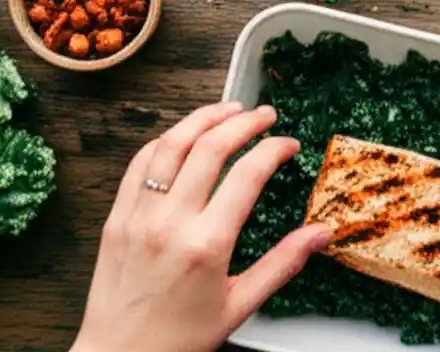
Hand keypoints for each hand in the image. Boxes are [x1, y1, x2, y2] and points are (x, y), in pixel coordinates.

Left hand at [72, 101, 330, 351]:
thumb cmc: (179, 339)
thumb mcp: (241, 305)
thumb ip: (283, 263)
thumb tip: (322, 233)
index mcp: (207, 245)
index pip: (247, 175)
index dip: (273, 150)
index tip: (288, 145)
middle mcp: (170, 223)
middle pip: (210, 148)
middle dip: (243, 122)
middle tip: (265, 115)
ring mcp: (138, 216)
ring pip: (170, 145)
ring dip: (202, 119)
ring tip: (227, 110)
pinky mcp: (116, 218)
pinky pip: (139, 165)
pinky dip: (164, 142)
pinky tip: (183, 136)